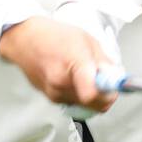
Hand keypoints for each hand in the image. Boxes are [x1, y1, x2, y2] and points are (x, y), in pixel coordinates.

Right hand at [0, 16, 119, 113]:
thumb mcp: (86, 41)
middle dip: (102, 94)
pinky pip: (73, 102)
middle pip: (93, 104)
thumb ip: (104, 62)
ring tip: (83, 74)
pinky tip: (72, 77)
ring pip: (84, 105)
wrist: (25, 40)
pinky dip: (78, 93)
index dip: (109, 95)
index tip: (114, 88)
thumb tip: (116, 77)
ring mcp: (54, 93)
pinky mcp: (50, 99)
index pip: (93, 95)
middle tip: (103, 80)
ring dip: (89, 94)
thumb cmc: (53, 36)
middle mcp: (61, 84)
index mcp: (73, 65)